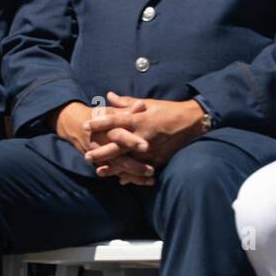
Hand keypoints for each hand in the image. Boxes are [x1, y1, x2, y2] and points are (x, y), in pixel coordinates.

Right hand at [52, 100, 152, 184]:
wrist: (75, 125)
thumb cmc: (100, 116)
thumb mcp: (111, 112)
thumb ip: (128, 110)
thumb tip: (142, 104)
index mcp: (105, 130)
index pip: (118, 136)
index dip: (131, 141)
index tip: (145, 147)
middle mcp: (102, 145)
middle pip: (118, 158)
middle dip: (134, 165)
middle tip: (151, 170)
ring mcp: (101, 156)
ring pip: (118, 168)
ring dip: (134, 174)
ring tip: (151, 178)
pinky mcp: (103, 163)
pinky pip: (117, 173)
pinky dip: (130, 178)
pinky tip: (145, 182)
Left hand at [84, 92, 205, 167]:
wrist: (190, 121)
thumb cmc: (166, 110)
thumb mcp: (147, 103)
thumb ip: (125, 102)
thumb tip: (108, 96)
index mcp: (138, 119)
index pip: (114, 121)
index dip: (99, 123)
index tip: (85, 125)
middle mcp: (142, 135)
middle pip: (117, 145)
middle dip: (101, 152)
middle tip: (86, 155)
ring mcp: (150, 149)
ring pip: (128, 160)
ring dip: (113, 167)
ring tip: (99, 171)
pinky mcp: (158, 158)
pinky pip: (142, 168)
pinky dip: (131, 174)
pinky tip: (120, 179)